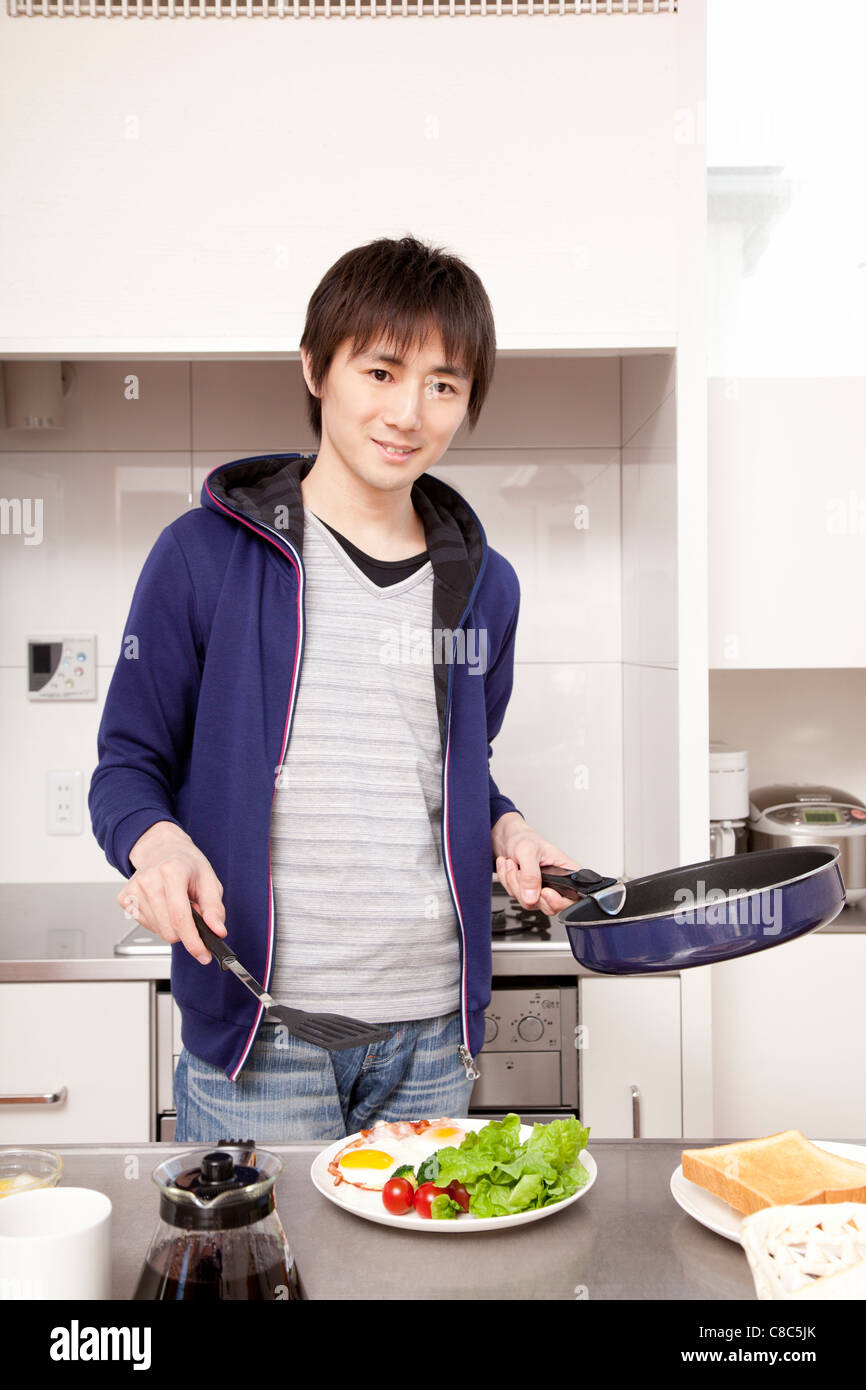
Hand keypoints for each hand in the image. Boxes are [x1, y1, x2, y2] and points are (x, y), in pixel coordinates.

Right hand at [119, 821, 226, 964]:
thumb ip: (214, 907)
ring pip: (158, 931)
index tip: (203, 954)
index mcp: (172, 872)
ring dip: (171, 926)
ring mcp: (134, 890)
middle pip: (169, 930)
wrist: (161, 848)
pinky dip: (159, 922)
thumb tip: (217, 930)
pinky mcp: (124, 899)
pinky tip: (162, 905)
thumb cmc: (185, 863)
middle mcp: (149, 880)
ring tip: (176, 904)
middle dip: (185, 931)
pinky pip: (146, 926)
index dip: (193, 942)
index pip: (181, 918)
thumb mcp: (208, 879)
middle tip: (191, 913)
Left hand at [492, 813, 582, 916]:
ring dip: (514, 883)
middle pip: (547, 906)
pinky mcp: (529, 894)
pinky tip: (509, 868)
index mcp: (568, 872)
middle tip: (520, 869)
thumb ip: (530, 875)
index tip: (544, 892)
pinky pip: (517, 898)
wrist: (509, 839)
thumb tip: (532, 896)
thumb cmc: (525, 839)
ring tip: (512, 864)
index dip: (558, 901)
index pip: (573, 899)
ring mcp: (543, 891)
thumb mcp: (528, 852)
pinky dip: (508, 883)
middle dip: (526, 887)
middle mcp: (558, 884)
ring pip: (529, 903)